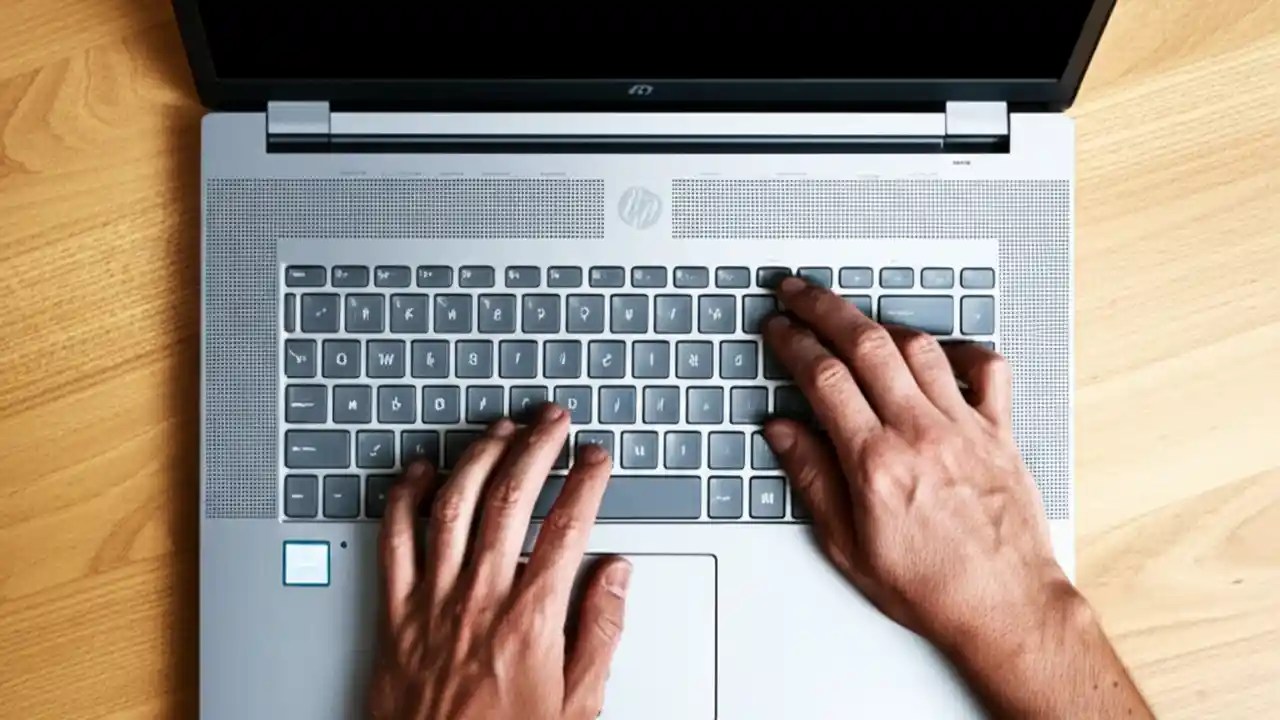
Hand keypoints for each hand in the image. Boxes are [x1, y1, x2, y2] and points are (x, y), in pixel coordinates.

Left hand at [367, 406, 631, 719]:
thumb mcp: (577, 704)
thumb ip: (600, 632)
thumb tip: (616, 574)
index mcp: (530, 621)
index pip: (566, 527)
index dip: (586, 482)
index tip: (596, 457)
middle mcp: (478, 600)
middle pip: (509, 500)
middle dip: (536, 448)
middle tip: (553, 421)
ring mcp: (431, 602)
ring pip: (453, 506)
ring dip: (479, 457)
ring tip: (501, 429)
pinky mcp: (393, 614)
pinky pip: (395, 540)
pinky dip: (406, 497)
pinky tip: (422, 470)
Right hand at [760, 276, 1070, 651]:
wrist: (1005, 609)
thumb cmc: (929, 587)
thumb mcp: (848, 546)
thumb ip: (813, 479)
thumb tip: (784, 431)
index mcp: (876, 462)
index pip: (824, 378)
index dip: (794, 343)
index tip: (778, 327)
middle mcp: (921, 434)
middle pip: (865, 344)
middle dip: (824, 308)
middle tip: (799, 291)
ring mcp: (965, 428)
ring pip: (919, 347)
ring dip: (880, 323)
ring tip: (855, 319)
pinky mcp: (1000, 433)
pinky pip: (986, 369)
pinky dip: (960, 350)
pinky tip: (936, 353)